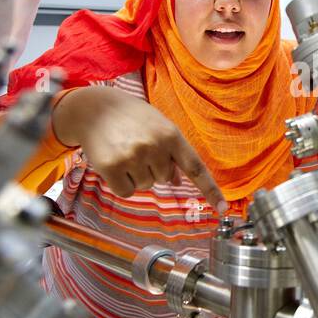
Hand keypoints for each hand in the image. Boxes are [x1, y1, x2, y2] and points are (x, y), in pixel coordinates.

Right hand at [51, 86, 227, 211]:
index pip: (196, 168)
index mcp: (171, 135)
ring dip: (136, 175)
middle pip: (165, 179)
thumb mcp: (157, 127)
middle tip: (138, 148)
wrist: (94, 108)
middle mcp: (155, 146)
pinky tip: (114, 162)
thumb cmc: (131, 118)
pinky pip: (127, 192)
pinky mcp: (113, 167)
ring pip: (146, 186)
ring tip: (125, 151)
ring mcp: (133, 156)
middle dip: (152, 168)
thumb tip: (178, 181)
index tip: (223, 208)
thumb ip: (171, 152)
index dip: (210, 190)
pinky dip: (121, 183)